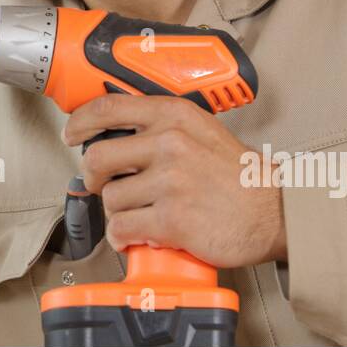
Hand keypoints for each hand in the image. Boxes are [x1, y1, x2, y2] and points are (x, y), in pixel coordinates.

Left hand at [62, 94, 286, 268]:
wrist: (274, 212)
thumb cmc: (238, 176)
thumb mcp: (202, 131)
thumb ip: (164, 127)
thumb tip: (119, 135)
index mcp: (175, 116)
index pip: (108, 108)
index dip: (79, 122)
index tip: (71, 134)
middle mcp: (169, 143)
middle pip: (97, 158)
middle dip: (93, 178)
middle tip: (104, 186)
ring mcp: (170, 181)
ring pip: (109, 199)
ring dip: (118, 213)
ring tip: (139, 215)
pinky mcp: (171, 219)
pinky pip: (122, 229)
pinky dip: (123, 238)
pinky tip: (137, 237)